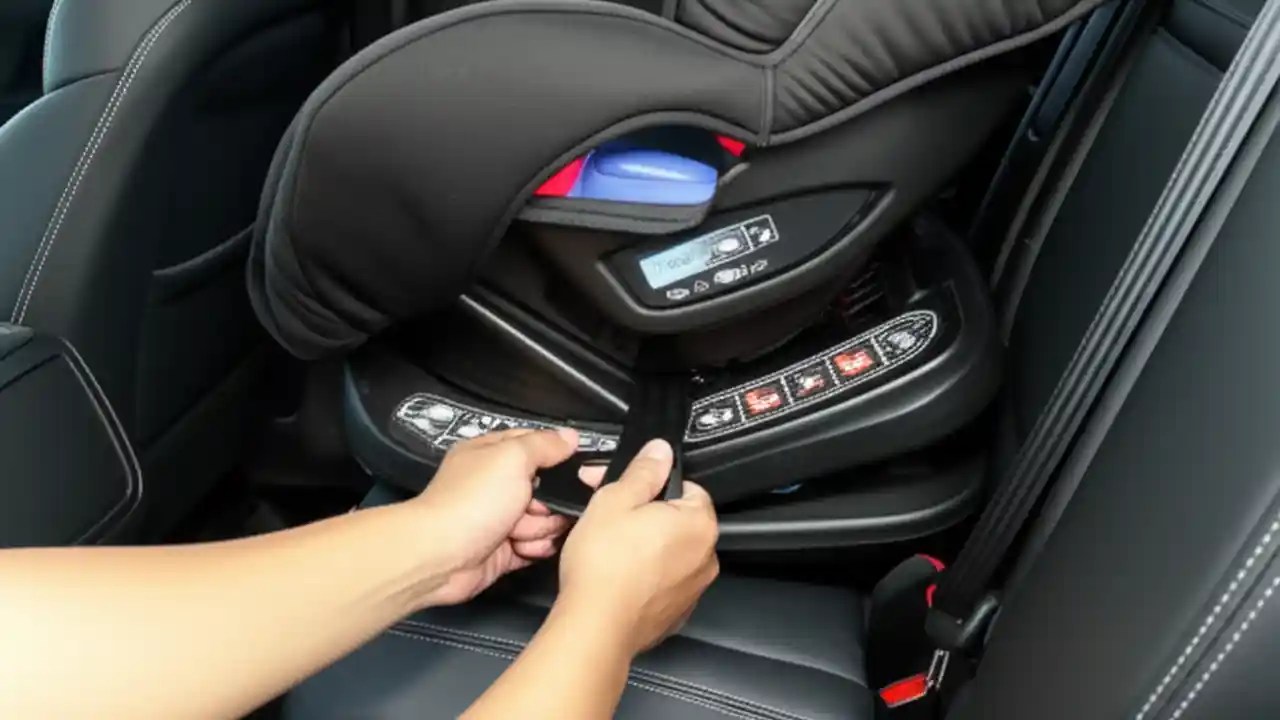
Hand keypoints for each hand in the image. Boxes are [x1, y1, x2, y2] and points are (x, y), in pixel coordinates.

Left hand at [413, 428, 578, 606]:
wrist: (441, 556)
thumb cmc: (472, 501)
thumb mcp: (512, 458)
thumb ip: (544, 444)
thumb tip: (569, 435)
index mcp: (492, 454)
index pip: (536, 446)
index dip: (558, 456)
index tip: (577, 468)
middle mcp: (496, 484)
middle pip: (547, 488)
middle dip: (550, 502)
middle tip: (535, 507)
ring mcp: (500, 518)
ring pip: (545, 520)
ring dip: (542, 528)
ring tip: (520, 532)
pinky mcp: (504, 550)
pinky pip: (536, 547)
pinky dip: (534, 549)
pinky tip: (523, 548)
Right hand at [557, 439, 718, 656]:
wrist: (595, 626)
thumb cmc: (604, 566)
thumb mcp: (615, 499)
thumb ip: (644, 470)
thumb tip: (661, 450)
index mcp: (698, 523)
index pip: (688, 487)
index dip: (653, 484)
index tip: (628, 490)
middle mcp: (705, 557)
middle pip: (679, 520)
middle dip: (647, 515)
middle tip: (613, 516)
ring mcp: (693, 589)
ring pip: (671, 553)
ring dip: (647, 546)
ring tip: (612, 549)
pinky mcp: (676, 613)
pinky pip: (664, 582)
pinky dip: (646, 577)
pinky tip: (619, 576)